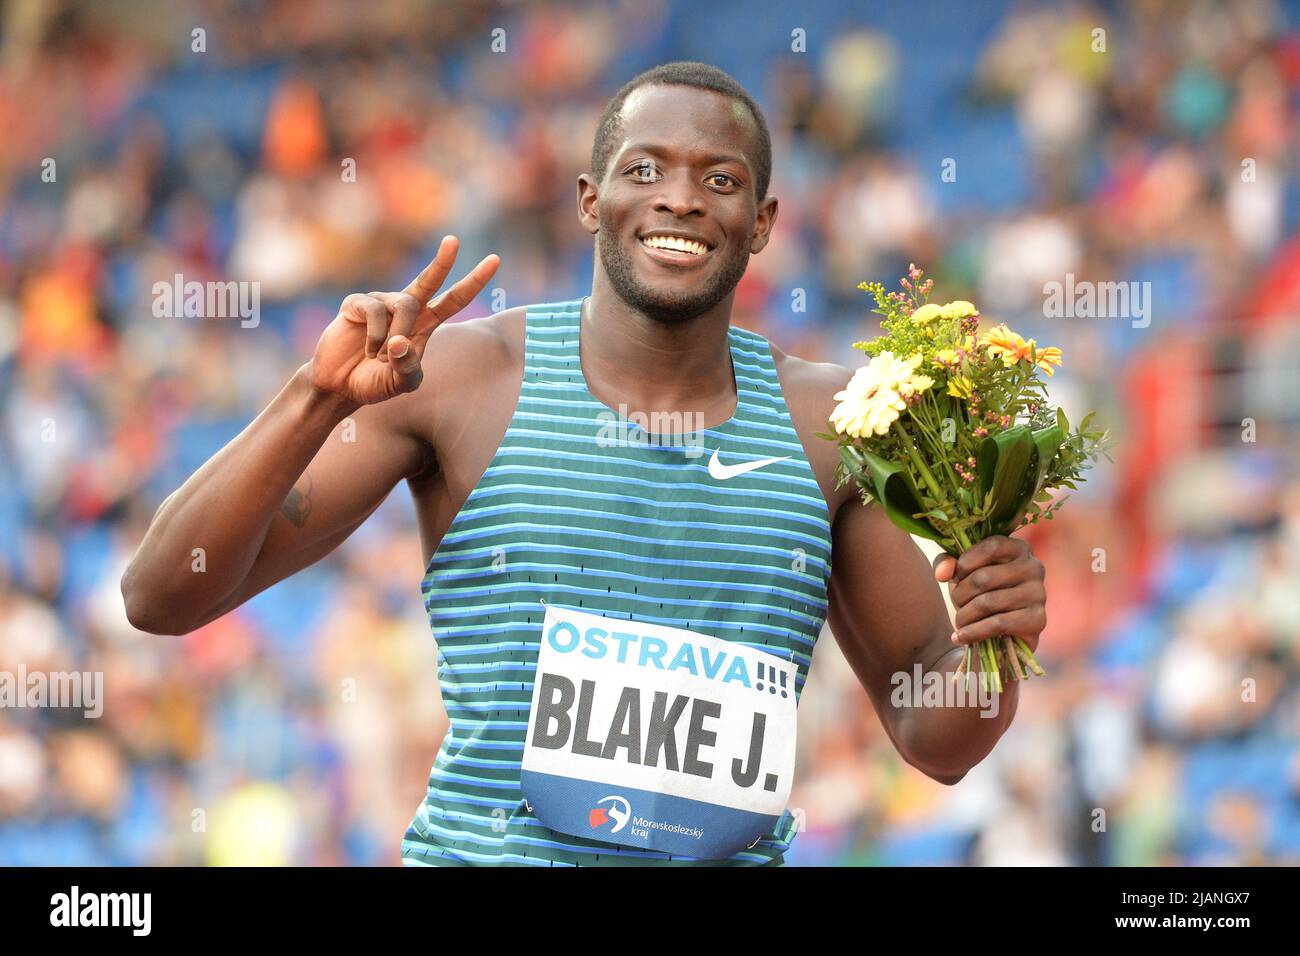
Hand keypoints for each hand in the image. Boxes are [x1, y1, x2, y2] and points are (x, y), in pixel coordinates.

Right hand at [308, 235, 499, 404]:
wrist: (339, 385)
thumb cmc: (374, 382)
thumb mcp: (401, 383)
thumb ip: (408, 367)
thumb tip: (401, 341)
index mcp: (425, 325)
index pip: (454, 300)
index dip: (473, 282)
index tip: (495, 260)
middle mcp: (405, 308)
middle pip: (430, 280)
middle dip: (443, 261)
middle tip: (454, 241)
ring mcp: (381, 303)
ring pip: (406, 304)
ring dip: (397, 335)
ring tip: (380, 357)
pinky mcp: (357, 303)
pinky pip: (376, 311)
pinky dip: (375, 337)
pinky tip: (366, 348)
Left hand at [932, 535, 1045, 651]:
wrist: (999, 635)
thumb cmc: (979, 594)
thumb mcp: (961, 573)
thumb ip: (947, 562)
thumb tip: (942, 573)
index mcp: (1018, 548)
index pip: (991, 547)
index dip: (966, 562)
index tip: (955, 576)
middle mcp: (1034, 567)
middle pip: (984, 578)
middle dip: (960, 594)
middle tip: (956, 604)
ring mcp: (1038, 594)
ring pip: (988, 602)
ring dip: (964, 616)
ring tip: (959, 622)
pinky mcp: (1038, 620)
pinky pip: (998, 624)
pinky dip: (973, 633)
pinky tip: (960, 637)